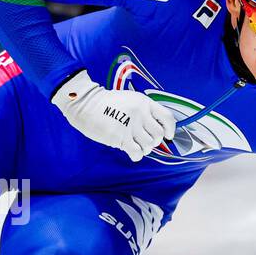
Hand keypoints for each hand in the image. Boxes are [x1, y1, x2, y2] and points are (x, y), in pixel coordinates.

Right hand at [51, 71, 175, 162]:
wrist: (85, 104)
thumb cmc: (106, 103)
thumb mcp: (129, 99)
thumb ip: (143, 111)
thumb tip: (156, 129)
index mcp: (144, 102)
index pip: (166, 118)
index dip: (170, 129)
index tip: (168, 135)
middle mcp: (140, 114)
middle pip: (158, 135)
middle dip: (153, 141)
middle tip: (144, 140)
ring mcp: (130, 126)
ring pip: (148, 145)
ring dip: (144, 148)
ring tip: (135, 144)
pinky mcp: (120, 137)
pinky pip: (137, 153)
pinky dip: (137, 155)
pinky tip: (131, 151)